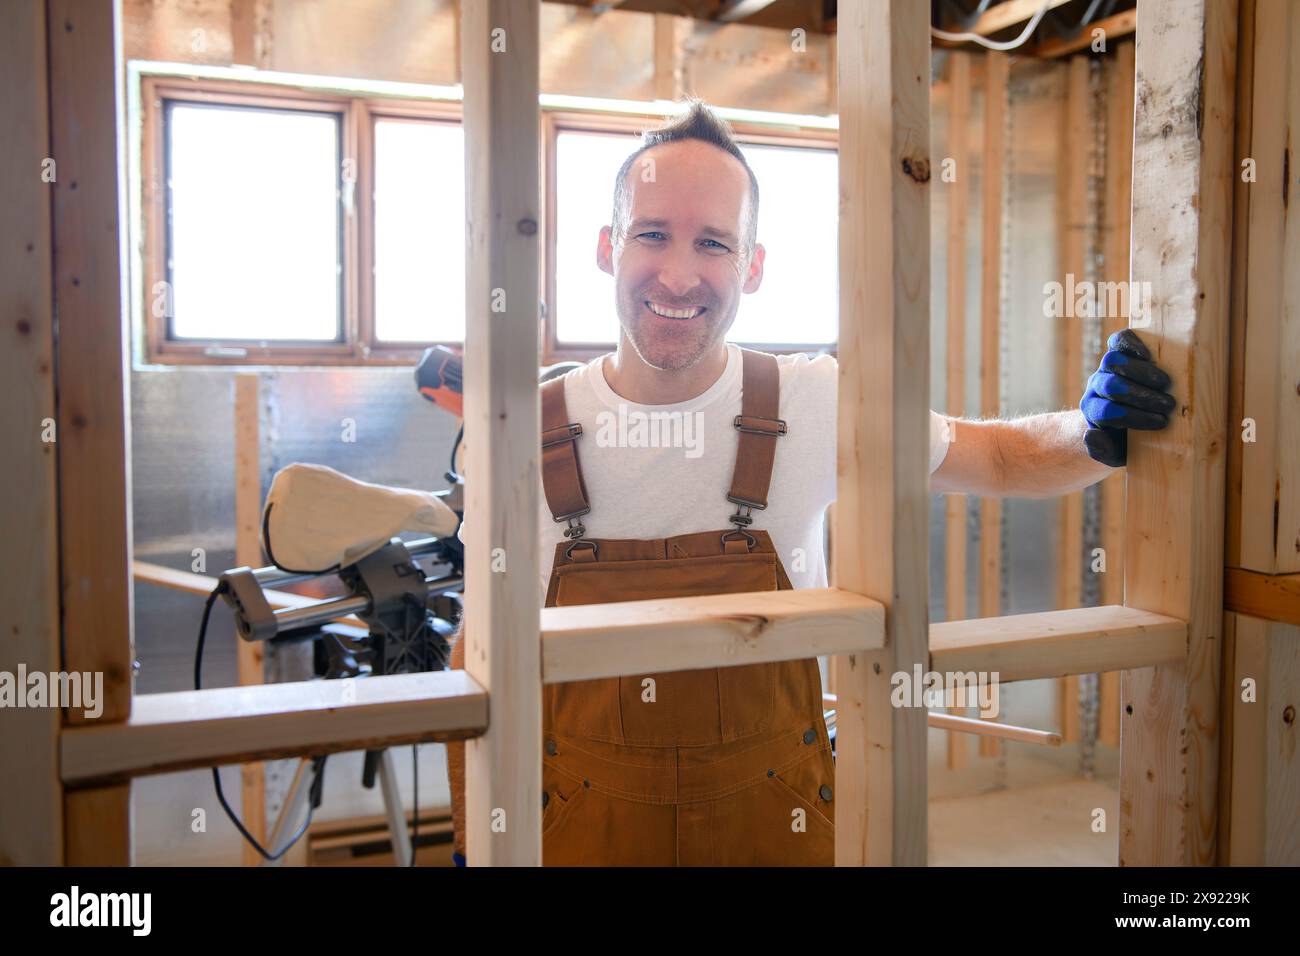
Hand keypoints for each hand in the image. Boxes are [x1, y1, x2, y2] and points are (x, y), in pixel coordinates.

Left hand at [1079, 329, 1175, 466]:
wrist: (1126, 417)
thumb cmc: (1125, 438)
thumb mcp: (1115, 453)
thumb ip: (1102, 451)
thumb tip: (1089, 434)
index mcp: (1094, 412)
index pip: (1107, 412)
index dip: (1135, 417)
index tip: (1160, 423)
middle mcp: (1096, 387)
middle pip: (1111, 386)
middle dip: (1141, 396)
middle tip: (1168, 405)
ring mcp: (1106, 367)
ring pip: (1113, 361)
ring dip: (1142, 372)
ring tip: (1166, 384)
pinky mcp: (1119, 350)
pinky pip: (1119, 341)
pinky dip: (1133, 344)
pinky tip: (1150, 354)